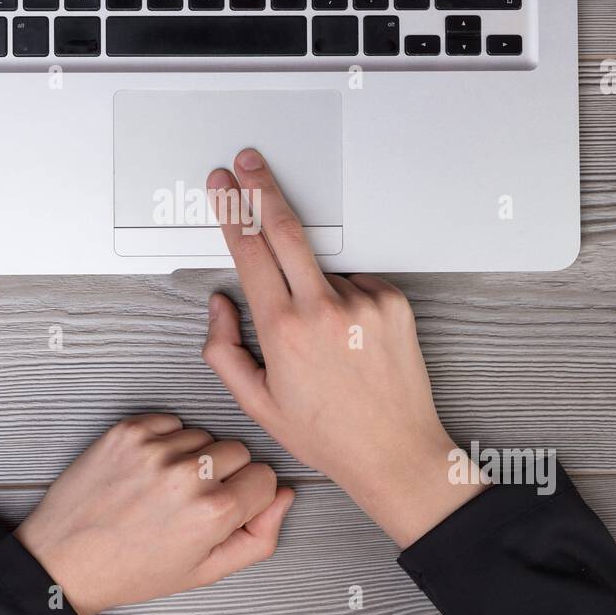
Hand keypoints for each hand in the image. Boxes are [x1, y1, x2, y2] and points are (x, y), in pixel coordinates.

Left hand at [14, 414, 294, 614]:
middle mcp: (187, 475)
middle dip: (224, 474)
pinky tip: (148, 471)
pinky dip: (165, 441)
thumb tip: (284, 495)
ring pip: (204, 435)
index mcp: (213, 512)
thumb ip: (258, 537)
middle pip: (239, 451)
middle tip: (192, 502)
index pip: (266, 477)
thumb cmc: (133, 569)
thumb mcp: (206, 571)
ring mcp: (155, 448)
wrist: (66, 559)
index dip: (248, 496)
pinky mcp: (128, 431)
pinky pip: (171, 421)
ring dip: (193, 456)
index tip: (225, 508)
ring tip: (164, 488)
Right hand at [201, 148, 484, 547]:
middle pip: (286, 227)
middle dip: (262, 188)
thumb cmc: (328, 434)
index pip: (250, 251)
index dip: (231, 212)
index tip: (222, 187)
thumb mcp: (257, 403)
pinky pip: (356, 283)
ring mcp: (363, 300)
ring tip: (326, 344)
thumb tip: (220, 304)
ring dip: (314, 288)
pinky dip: (345, 300)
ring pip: (322, 270)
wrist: (395, 452)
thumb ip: (224, 349)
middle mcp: (324, 308)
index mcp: (284, 330)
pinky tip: (350, 341)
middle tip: (248, 162)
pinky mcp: (393, 300)